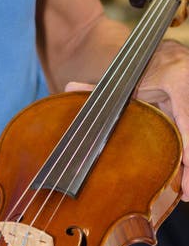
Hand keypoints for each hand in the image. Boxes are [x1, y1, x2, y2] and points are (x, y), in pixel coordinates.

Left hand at [66, 39, 188, 200]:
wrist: (168, 55)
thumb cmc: (147, 69)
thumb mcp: (127, 78)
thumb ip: (100, 88)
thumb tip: (70, 89)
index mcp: (177, 80)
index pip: (187, 115)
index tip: (187, 162)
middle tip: (185, 190)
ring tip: (185, 189)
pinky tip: (184, 176)